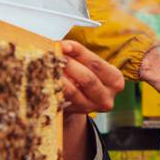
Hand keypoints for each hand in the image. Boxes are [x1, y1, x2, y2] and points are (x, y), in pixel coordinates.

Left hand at [58, 40, 123, 159]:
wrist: (82, 100)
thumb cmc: (86, 76)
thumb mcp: (88, 65)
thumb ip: (77, 55)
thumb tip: (60, 45)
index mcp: (115, 79)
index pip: (96, 63)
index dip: (79, 53)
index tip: (63, 45)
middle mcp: (107, 97)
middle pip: (88, 79)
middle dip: (69, 65)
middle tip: (53, 57)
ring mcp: (92, 108)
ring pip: (74, 92)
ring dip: (59, 78)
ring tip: (47, 68)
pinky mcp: (77, 114)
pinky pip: (63, 102)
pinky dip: (53, 91)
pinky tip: (45, 82)